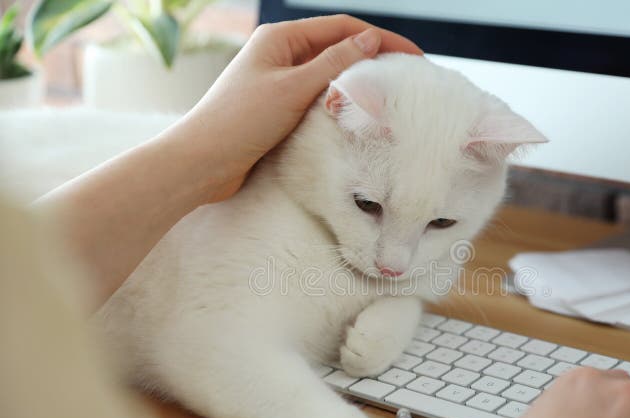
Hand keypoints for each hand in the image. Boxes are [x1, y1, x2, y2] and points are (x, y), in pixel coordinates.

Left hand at [167, 15, 421, 202]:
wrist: (202, 163)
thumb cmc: (240, 121)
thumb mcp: (293, 88)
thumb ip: (333, 64)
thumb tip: (370, 40)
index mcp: (281, 38)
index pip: (343, 29)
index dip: (381, 39)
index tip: (414, 56)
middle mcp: (281, 55)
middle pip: (338, 49)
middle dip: (374, 60)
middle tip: (409, 77)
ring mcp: (279, 82)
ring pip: (329, 76)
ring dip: (357, 83)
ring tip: (391, 96)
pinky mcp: (278, 109)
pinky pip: (317, 99)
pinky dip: (339, 104)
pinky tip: (357, 116)